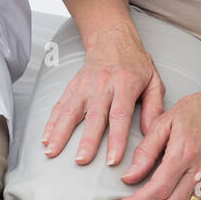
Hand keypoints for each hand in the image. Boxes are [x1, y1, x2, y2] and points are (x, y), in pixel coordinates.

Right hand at [41, 29, 165, 165]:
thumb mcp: (154, 81)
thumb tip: (152, 133)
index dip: (116, 138)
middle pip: (94, 116)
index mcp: (125, 84)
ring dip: (61, 132)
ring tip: (52, 151)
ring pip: (71, 111)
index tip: (113, 159)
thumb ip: (155, 108)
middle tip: (81, 161)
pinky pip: (60, 105)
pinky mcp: (72, 86)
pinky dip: (51, 122)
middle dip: (87, 140)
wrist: (112, 38)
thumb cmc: (136, 63)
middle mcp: (103, 85)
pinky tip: (45, 138)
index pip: (120, 115)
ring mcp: (85, 85)